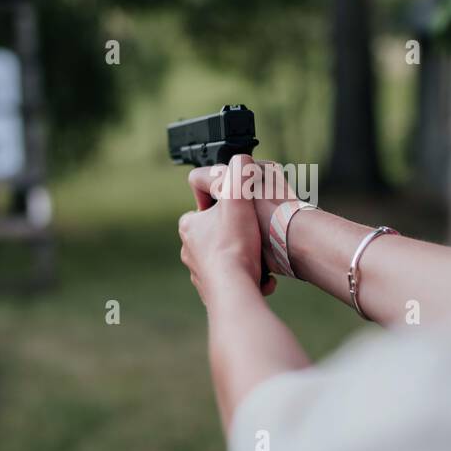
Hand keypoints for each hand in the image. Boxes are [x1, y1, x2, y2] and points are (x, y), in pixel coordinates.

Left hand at [180, 154, 277, 303]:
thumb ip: (239, 170)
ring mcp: (199, 274)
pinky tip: (261, 277)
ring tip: (260, 256)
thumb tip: (242, 158)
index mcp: (190, 227)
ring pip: (225, 258)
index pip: (203, 208)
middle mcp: (189, 251)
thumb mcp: (239, 195)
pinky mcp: (211, 292)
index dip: (224, 205)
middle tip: (254, 233)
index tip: (240, 209)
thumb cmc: (234, 244)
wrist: (235, 288)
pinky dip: (246, 276)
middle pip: (216, 234)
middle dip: (236, 233)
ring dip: (243, 256)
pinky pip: (232, 279)